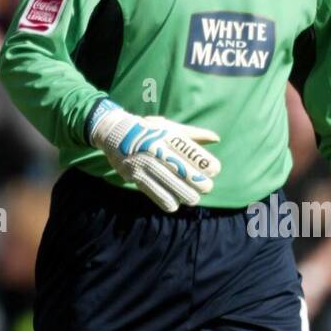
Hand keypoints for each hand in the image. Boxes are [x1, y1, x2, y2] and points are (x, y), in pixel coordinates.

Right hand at [86, 99, 220, 211]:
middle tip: (207, 188)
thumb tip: (216, 139)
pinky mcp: (134, 175)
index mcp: (167, 135)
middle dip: (199, 182)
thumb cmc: (148, 129)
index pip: (191, 151)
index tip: (214, 171)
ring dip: (185, 194)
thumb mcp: (169, 127)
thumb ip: (193, 135)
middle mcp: (156, 148)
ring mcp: (144, 162)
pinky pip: (153, 193)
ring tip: (193, 198)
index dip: (206, 163)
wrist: (114, 131)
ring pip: (170, 184)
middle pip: (183, 170)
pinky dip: (166, 201)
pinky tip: (175, 204)